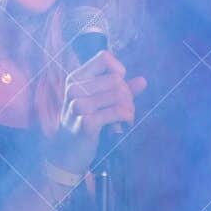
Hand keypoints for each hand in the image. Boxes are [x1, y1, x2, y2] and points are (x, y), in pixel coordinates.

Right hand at [47, 51, 147, 173]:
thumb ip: (121, 90)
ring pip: (119, 95)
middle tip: (126, 108)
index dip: (118, 70)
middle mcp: (74, 88)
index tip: (119, 86)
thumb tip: (143, 81)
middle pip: (116, 79)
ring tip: (127, 116)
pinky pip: (117, 111)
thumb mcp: (100, 102)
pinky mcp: (86, 123)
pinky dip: (126, 117)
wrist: (68, 151)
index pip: (104, 58)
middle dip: (127, 94)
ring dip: (129, 107)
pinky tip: (125, 123)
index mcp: (76, 78)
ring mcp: (78, 105)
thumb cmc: (85, 123)